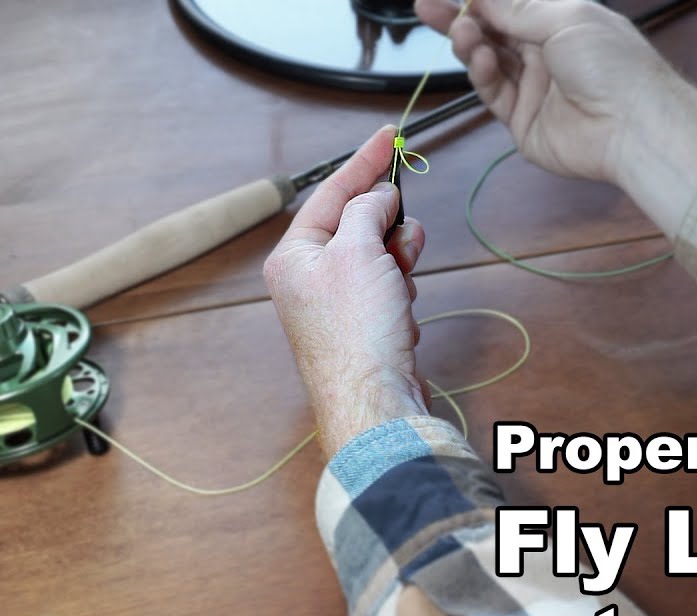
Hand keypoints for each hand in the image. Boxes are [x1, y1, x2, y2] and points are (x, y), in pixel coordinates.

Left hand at [265, 126, 428, 456]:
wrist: (373, 400)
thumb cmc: (355, 332)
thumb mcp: (359, 251)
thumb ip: (368, 211)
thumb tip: (379, 196)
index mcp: (293, 256)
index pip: (332, 193)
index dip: (364, 162)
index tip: (389, 135)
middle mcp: (308, 278)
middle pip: (359, 225)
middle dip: (389, 228)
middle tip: (403, 239)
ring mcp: (335, 305)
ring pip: (380, 257)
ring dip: (399, 265)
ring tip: (401, 286)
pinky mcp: (362, 326)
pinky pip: (390, 290)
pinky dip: (402, 295)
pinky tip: (401, 316)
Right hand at [417, 0, 671, 183]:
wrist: (632, 126)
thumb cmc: (612, 63)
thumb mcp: (565, 18)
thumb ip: (518, 10)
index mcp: (561, 22)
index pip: (510, 7)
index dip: (479, 0)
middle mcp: (546, 53)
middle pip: (493, 32)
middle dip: (460, 19)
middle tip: (425, 7)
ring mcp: (534, 88)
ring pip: (489, 62)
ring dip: (471, 44)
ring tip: (463, 33)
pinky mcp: (523, 121)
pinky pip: (494, 94)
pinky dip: (483, 75)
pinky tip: (480, 58)